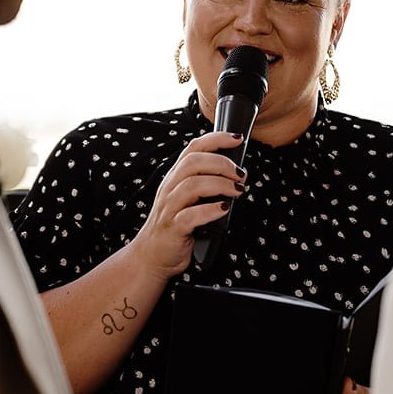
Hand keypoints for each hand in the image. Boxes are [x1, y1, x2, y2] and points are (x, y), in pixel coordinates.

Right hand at [128, 132, 246, 279]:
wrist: (152, 255)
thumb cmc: (175, 225)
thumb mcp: (187, 198)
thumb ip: (206, 183)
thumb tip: (237, 174)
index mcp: (175, 177)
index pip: (193, 148)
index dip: (215, 139)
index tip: (237, 139)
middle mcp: (170, 188)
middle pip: (193, 162)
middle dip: (222, 164)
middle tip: (240, 175)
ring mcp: (169, 208)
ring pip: (192, 185)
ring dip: (220, 185)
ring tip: (237, 191)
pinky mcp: (173, 228)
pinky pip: (190, 216)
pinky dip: (210, 210)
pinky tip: (223, 210)